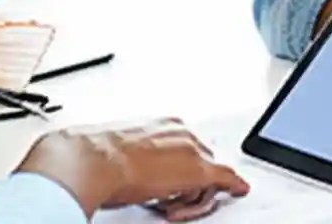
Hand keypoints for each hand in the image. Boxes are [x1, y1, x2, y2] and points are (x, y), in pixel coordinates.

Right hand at [16, 118, 250, 217]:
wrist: (92, 162)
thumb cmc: (96, 158)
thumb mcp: (120, 151)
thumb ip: (135, 155)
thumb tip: (124, 165)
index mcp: (164, 124)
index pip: (187, 147)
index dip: (183, 170)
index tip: (179, 178)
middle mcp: (182, 132)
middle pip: (202, 160)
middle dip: (192, 183)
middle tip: (169, 202)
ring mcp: (192, 149)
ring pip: (209, 174)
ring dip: (195, 194)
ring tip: (168, 206)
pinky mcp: (199, 170)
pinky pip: (225, 178)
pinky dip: (234, 185)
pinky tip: (239, 189)